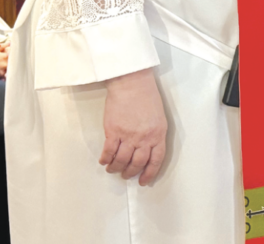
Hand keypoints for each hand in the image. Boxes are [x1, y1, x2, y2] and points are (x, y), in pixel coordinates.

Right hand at [101, 69, 167, 185]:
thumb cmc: (146, 96)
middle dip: (131, 173)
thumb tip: (146, 149)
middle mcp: (144, 138)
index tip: (144, 180)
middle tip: (127, 176)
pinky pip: (108, 152)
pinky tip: (104, 161)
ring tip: (113, 169)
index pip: (156, 160)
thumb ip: (154, 134)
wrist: (132, 83)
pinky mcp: (113, 132)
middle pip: (137, 163)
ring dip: (116, 168)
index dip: (149, 173)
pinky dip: (105, 159)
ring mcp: (128, 136)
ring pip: (121, 161)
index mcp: (158, 134)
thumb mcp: (158, 117)